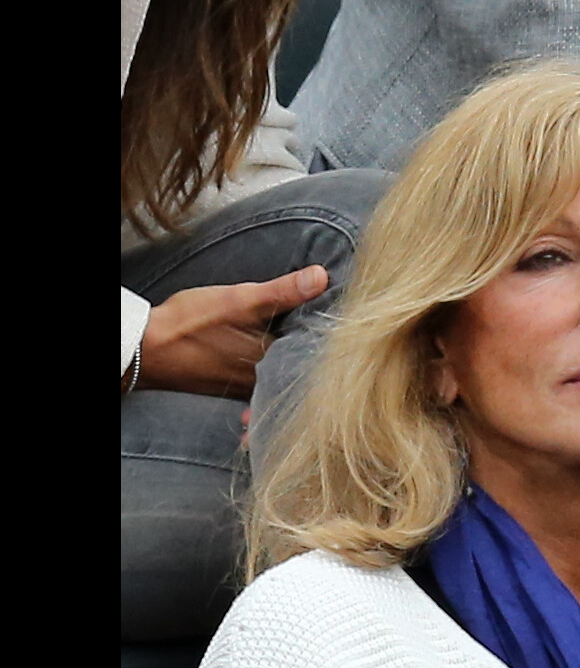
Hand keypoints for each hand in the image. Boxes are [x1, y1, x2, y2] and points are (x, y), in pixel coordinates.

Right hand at [133, 265, 328, 397]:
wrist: (147, 349)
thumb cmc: (190, 324)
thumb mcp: (239, 300)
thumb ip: (281, 292)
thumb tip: (321, 277)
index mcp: (272, 360)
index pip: (313, 353)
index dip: (330, 340)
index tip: (345, 326)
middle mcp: (264, 381)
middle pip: (299, 367)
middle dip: (315, 355)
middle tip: (334, 338)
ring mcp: (248, 389)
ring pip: (281, 377)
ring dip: (293, 366)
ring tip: (308, 349)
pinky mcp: (233, 390)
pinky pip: (262, 386)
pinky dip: (271, 379)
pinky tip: (275, 368)